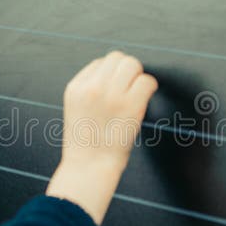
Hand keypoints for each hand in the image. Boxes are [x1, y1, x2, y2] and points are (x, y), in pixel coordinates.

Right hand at [46, 51, 157, 224]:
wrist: (89, 167)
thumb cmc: (86, 144)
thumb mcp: (76, 110)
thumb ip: (90, 91)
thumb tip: (116, 75)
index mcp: (76, 88)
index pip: (99, 63)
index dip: (111, 75)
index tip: (115, 91)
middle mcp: (92, 87)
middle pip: (117, 58)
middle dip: (126, 70)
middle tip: (129, 89)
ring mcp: (111, 95)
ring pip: (132, 65)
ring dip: (138, 77)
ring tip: (136, 94)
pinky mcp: (130, 105)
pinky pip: (147, 81)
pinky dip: (150, 88)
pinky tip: (145, 100)